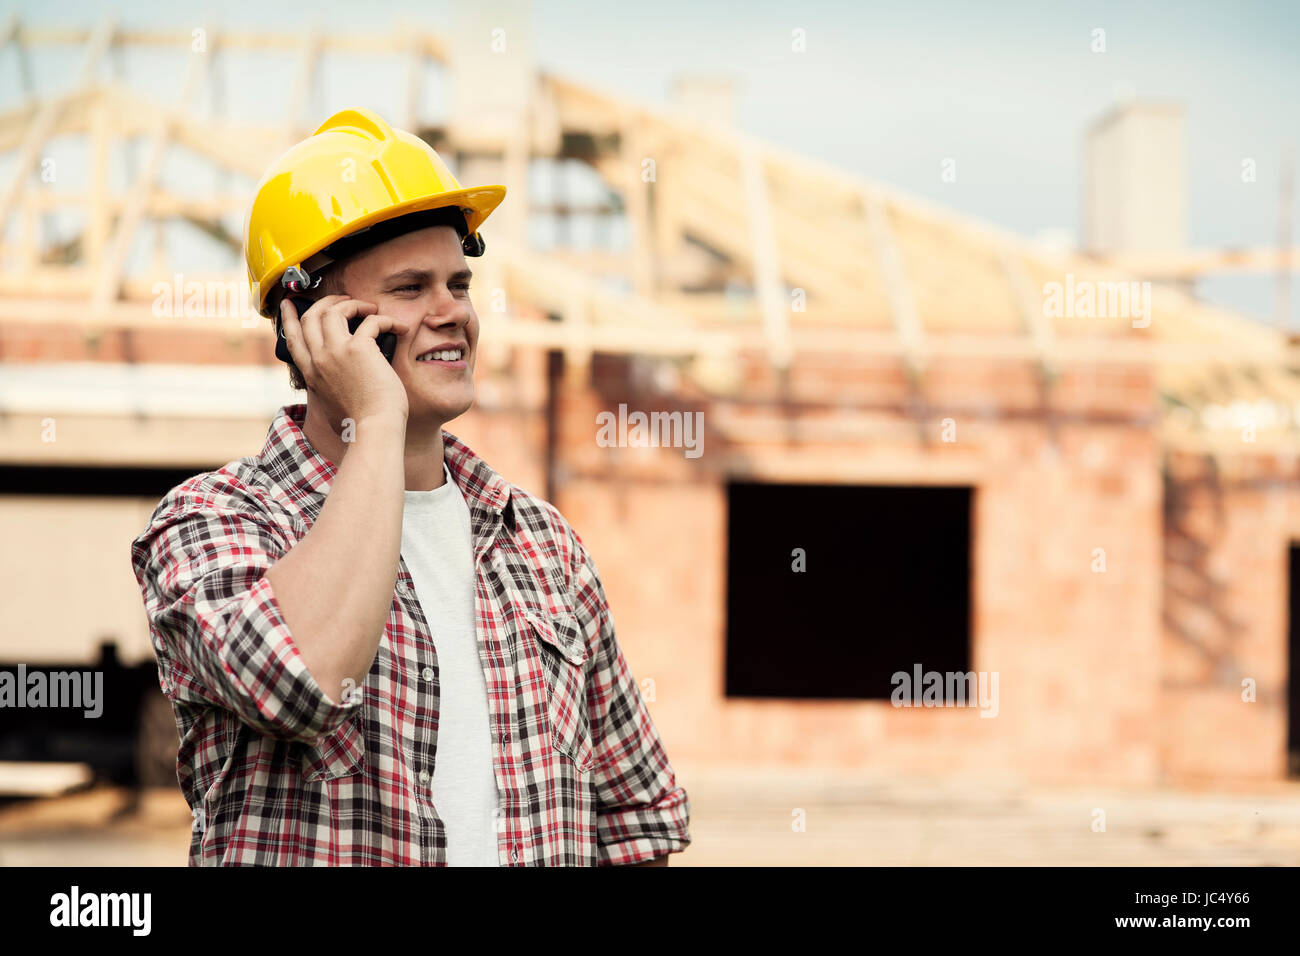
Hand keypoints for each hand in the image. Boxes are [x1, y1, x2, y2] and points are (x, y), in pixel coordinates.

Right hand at [279, 294, 412, 424]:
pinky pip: (371, 321)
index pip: (293, 338)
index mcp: (311, 374)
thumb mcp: (330, 407)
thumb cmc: (360, 424)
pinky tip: (398, 327)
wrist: (374, 428)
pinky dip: (385, 320)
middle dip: (327, 302)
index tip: (290, 303)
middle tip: (344, 299)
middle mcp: (318, 360)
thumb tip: (328, 393)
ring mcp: (336, 352)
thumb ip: (326, 392)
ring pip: (334, 310)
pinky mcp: (359, 349)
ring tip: (370, 308)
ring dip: (354, 304)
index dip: (290, 317)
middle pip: (312, 316)